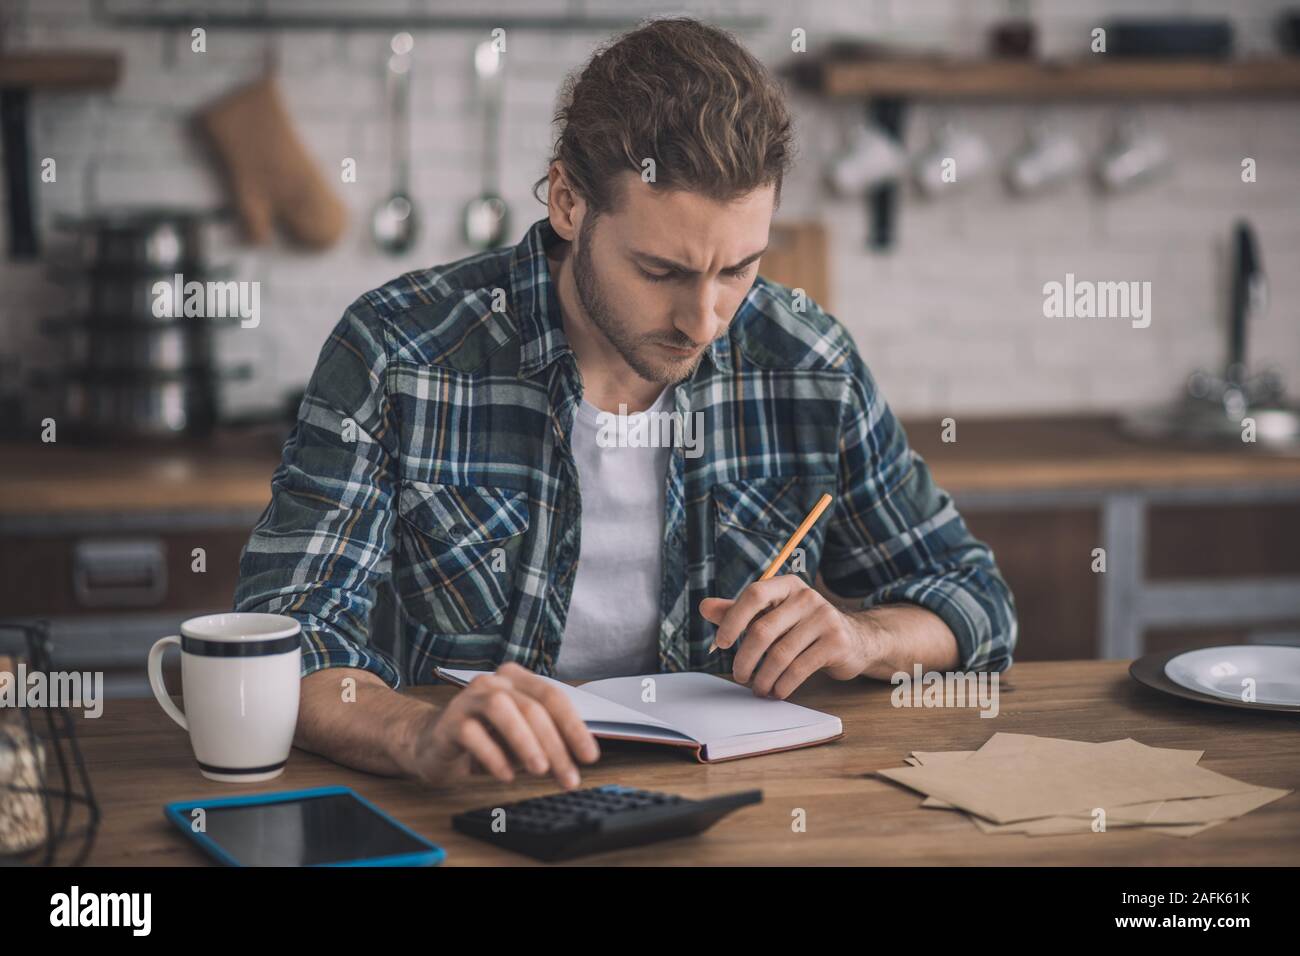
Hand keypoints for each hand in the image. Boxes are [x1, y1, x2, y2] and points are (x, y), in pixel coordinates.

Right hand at [402, 662, 599, 787]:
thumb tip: (575, 759)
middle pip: (532, 707)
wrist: (432, 744)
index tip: (590, 757)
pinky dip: (493, 756)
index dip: (574, 728)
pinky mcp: (449, 721)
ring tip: (540, 770)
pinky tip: (506, 774)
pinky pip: (472, 733)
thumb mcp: (521, 739)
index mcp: (518, 680)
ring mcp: (469, 698)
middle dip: (555, 745)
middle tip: (569, 777)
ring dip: (526, 741)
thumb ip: (544, 742)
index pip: (553, 698)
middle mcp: (494, 682)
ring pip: (503, 710)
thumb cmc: (485, 739)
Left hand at [700, 576, 871, 698]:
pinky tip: (776, 691)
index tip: (722, 644)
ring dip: (763, 678)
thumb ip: (739, 611)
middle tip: (738, 675)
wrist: (854, 639)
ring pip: (780, 654)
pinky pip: (799, 668)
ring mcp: (824, 618)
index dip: (733, 619)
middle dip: (745, 659)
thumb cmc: (802, 627)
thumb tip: (705, 607)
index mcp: (787, 585)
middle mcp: (807, 597)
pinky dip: (783, 685)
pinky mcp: (836, 642)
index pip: (754, 594)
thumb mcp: (772, 615)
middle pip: (763, 629)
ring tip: (758, 688)